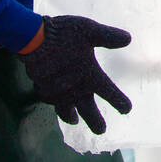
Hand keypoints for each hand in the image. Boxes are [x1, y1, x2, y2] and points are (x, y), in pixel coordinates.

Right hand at [19, 15, 132, 133]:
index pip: (110, 94)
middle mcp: (76, 90)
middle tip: (101, 130)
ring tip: (75, 121)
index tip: (127, 109)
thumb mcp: (90, 31)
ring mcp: (58, 93)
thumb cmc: (64, 34)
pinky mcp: (43, 90)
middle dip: (96, 123)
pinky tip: (56, 102)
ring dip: (71, 118)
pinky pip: (51, 102)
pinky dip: (55, 105)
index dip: (120, 103)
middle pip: (89, 113)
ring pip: (67, 112)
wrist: (32, 39)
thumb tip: (128, 39)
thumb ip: (109, 37)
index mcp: (91, 76)